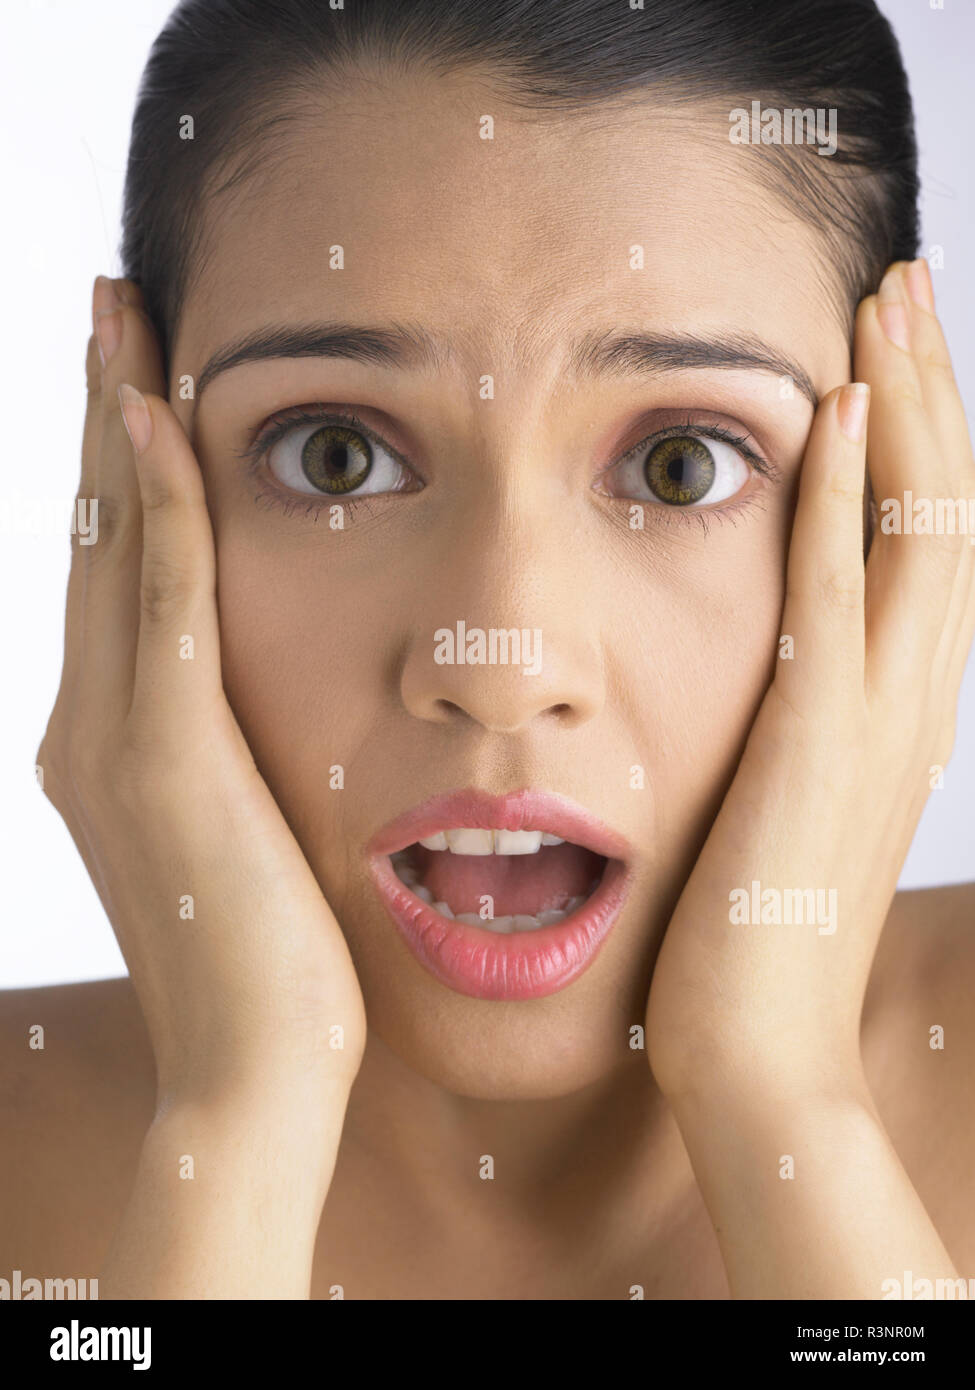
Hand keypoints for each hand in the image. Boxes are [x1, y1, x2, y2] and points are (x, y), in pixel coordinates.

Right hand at [37, 276, 366, 1118]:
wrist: (253, 1072)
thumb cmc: (277, 964)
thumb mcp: (252, 834)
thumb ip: (243, 759)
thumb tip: (279, 711)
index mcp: (116, 743)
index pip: (119, 574)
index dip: (125, 471)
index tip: (144, 381)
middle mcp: (90, 725)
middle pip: (97, 534)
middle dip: (107, 416)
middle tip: (114, 308)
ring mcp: (111, 737)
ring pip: (113, 543)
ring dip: (121, 425)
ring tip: (124, 320)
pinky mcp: (161, 755)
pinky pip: (163, 597)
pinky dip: (156, 504)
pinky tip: (161, 418)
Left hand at [646, 259, 974, 1104]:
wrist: (756, 1045)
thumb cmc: (751, 935)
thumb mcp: (783, 803)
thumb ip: (791, 727)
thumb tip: (767, 674)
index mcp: (898, 707)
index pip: (927, 540)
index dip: (919, 436)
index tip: (887, 348)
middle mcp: (911, 695)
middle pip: (945, 504)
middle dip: (929, 385)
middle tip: (907, 281)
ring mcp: (874, 712)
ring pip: (917, 522)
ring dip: (905, 404)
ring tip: (891, 301)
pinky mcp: (817, 734)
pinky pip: (838, 587)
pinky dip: (844, 493)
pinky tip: (835, 410)